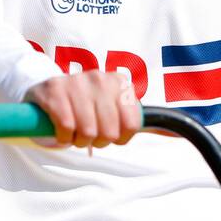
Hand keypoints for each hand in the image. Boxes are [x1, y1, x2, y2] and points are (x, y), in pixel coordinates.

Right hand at [25, 71, 141, 150]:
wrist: (47, 92)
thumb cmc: (85, 106)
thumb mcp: (113, 107)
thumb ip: (136, 119)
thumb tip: (172, 133)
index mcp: (119, 83)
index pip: (132, 124)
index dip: (120, 138)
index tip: (111, 135)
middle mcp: (100, 78)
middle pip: (110, 132)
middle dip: (98, 141)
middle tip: (89, 135)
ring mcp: (76, 81)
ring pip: (88, 131)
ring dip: (79, 140)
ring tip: (75, 132)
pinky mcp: (54, 89)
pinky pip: (66, 127)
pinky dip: (63, 137)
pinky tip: (61, 130)